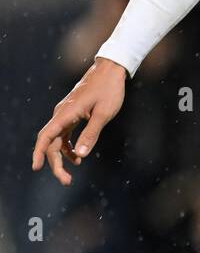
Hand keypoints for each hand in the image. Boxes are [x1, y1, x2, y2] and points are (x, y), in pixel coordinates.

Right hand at [32, 56, 127, 184]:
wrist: (110, 70)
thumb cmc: (109, 90)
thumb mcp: (103, 114)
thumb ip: (91, 134)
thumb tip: (79, 156)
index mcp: (65, 113)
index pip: (46, 136)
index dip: (39, 153)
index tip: (37, 168)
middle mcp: (61, 114)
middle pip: (51, 142)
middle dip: (55, 163)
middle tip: (66, 182)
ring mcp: (66, 114)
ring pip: (57, 140)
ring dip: (61, 157)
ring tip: (70, 174)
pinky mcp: (72, 114)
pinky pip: (64, 134)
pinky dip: (68, 147)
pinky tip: (77, 158)